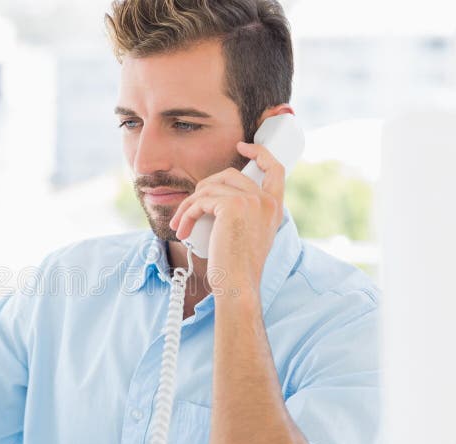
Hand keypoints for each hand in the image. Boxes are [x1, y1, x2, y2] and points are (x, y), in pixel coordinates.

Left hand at [169, 141, 285, 298]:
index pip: (275, 169)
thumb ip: (244, 215)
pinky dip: (186, 214)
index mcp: (274, 208)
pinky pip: (200, 200)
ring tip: (180, 224)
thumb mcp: (248, 235)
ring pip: (210, 187)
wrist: (237, 284)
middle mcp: (266, 201)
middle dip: (203, 188)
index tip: (242, 147)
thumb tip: (213, 198)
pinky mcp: (232, 205)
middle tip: (189, 209)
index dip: (259, 153)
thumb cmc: (237, 268)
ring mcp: (251, 201)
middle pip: (230, 174)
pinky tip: (182, 229)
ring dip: (189, 205)